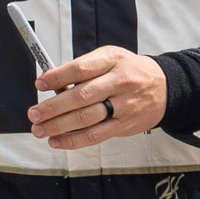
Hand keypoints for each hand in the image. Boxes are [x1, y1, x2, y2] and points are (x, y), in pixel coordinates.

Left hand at [28, 47, 170, 149]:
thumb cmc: (131, 71)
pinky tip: (58, 141)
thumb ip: (84, 67)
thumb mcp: (111, 58)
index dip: (57, 77)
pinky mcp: (124, 125)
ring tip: (40, 129)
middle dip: (53, 107)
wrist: (166, 88)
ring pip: (86, 118)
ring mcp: (123, 106)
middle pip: (81, 96)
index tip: (40, 84)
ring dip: (58, 126)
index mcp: (113, 61)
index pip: (81, 69)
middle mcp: (119, 82)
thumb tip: (52, 83)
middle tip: (34, 114)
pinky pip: (95, 135)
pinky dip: (73, 140)